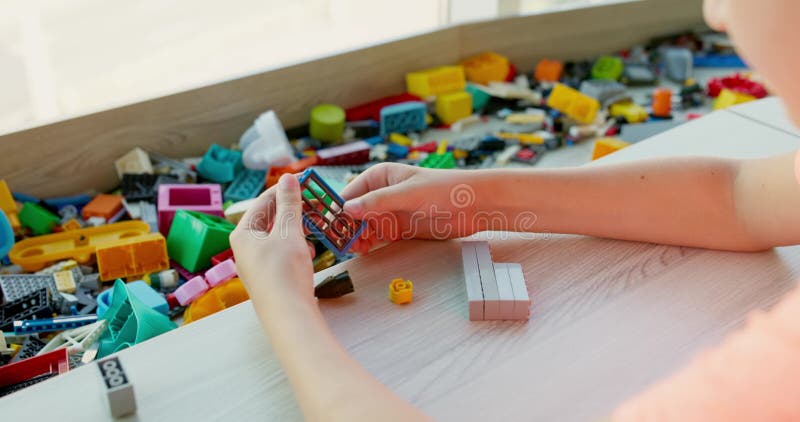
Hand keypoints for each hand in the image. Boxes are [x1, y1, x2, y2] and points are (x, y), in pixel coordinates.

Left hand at [230, 174, 315, 315]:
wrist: (288, 314)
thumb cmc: (283, 272)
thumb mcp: (289, 232)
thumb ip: (289, 204)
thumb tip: (288, 179)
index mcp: (243, 233)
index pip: (264, 201)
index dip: (285, 189)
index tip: (305, 182)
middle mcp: (246, 248)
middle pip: (271, 219)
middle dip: (293, 210)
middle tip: (315, 202)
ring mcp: (258, 263)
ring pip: (279, 236)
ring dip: (298, 229)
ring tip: (316, 224)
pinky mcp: (272, 276)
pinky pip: (284, 253)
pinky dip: (298, 247)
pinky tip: (311, 249)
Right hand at [341, 163, 494, 253]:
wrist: (474, 205)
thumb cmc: (444, 189)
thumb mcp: (408, 194)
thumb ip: (377, 203)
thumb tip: (347, 209)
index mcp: (378, 177)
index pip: (348, 194)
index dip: (335, 210)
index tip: (326, 226)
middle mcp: (379, 194)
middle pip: (352, 213)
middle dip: (344, 228)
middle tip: (339, 243)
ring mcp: (388, 213)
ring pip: (361, 227)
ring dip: (354, 238)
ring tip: (352, 249)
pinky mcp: (397, 229)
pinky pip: (375, 237)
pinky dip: (367, 244)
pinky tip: (362, 250)